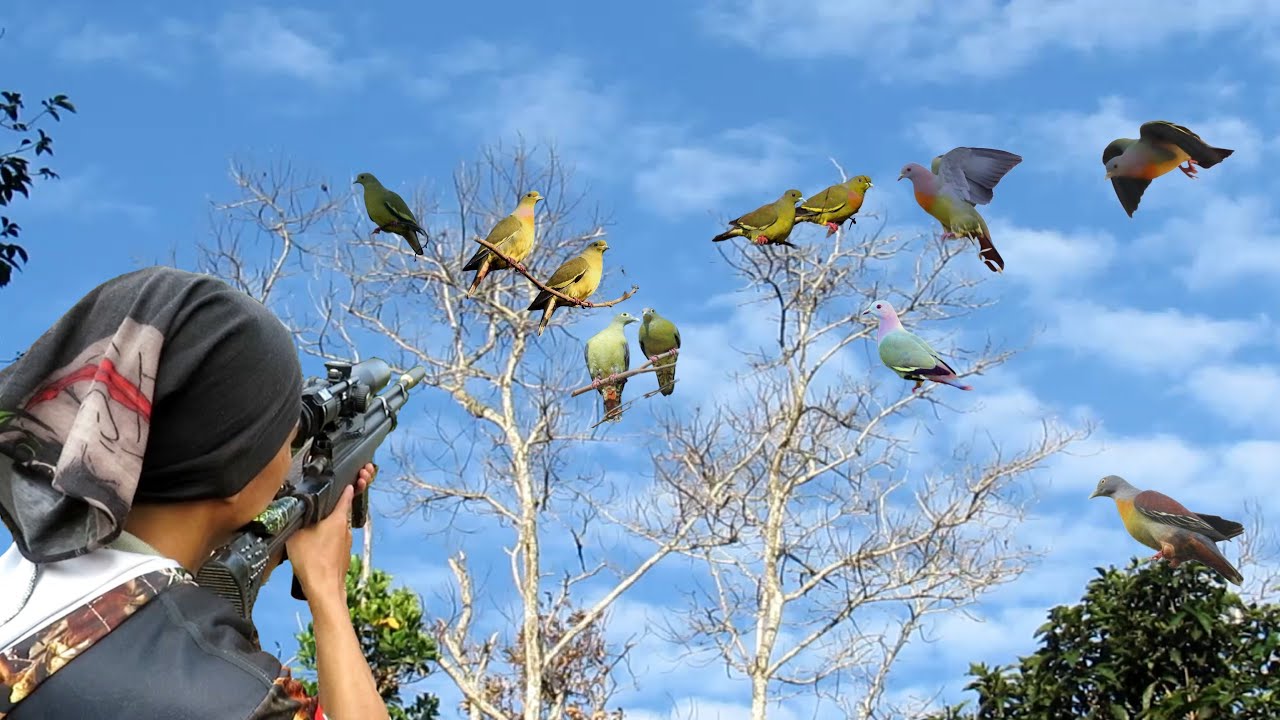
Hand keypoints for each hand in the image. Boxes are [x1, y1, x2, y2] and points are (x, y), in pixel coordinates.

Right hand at [284, 463, 377, 599]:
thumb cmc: (312, 561)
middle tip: (321, 508)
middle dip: (332, 509)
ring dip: (328, 527)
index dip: (346, 487)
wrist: (324, 588)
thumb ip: (297, 518)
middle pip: (340, 513)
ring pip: (338, 529)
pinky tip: (315, 548)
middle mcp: (346, 530)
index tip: (348, 481)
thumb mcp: (296, 533)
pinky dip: (327, 542)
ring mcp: (346, 544)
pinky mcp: (343, 557)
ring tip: (311, 531)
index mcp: (338, 519)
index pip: (346, 496)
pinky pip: (335, 543)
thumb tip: (294, 511)